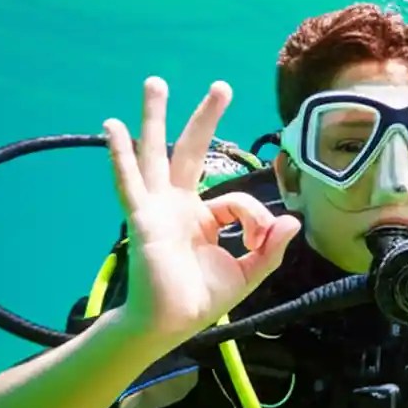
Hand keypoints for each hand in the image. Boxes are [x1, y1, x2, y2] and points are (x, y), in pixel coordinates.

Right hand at [103, 77, 300, 344]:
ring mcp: (157, 208)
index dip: (255, 219)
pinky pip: (130, 182)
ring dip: (155, 119)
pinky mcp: (142, 218)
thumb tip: (293, 221)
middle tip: (222, 86)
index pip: (236, 200)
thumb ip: (270, 249)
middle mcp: (178, 205)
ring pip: (157, 154)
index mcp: (203, 217)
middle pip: (193, 151)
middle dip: (205, 117)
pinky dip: (120, 156)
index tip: (260, 241)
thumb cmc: (200, 299)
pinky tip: (114, 128)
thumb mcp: (246, 273)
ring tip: (155, 84)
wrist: (169, 324)